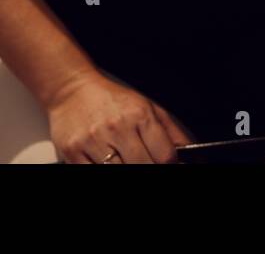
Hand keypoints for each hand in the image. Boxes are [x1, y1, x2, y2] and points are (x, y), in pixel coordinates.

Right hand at [46, 69, 192, 162]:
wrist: (72, 90)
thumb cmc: (112, 100)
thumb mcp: (148, 107)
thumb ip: (171, 132)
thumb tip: (193, 155)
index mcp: (139, 115)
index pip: (165, 155)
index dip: (171, 165)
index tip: (168, 164)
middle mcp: (117, 128)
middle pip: (144, 167)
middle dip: (149, 168)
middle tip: (148, 162)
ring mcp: (94, 141)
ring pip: (119, 173)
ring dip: (126, 169)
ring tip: (128, 160)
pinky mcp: (73, 152)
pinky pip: (92, 173)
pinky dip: (103, 171)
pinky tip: (109, 163)